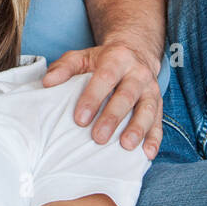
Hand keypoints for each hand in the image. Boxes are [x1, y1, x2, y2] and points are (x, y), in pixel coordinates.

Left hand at [42, 40, 161, 157]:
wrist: (136, 52)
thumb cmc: (104, 60)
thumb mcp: (84, 56)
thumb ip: (65, 67)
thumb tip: (47, 83)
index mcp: (117, 58)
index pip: (105, 77)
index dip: (93, 98)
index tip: (80, 119)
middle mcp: (137, 73)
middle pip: (127, 95)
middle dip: (113, 117)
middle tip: (98, 137)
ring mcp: (151, 89)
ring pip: (147, 109)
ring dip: (138, 128)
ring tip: (125, 146)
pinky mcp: (159, 104)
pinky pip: (159, 122)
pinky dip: (154, 138)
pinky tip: (147, 153)